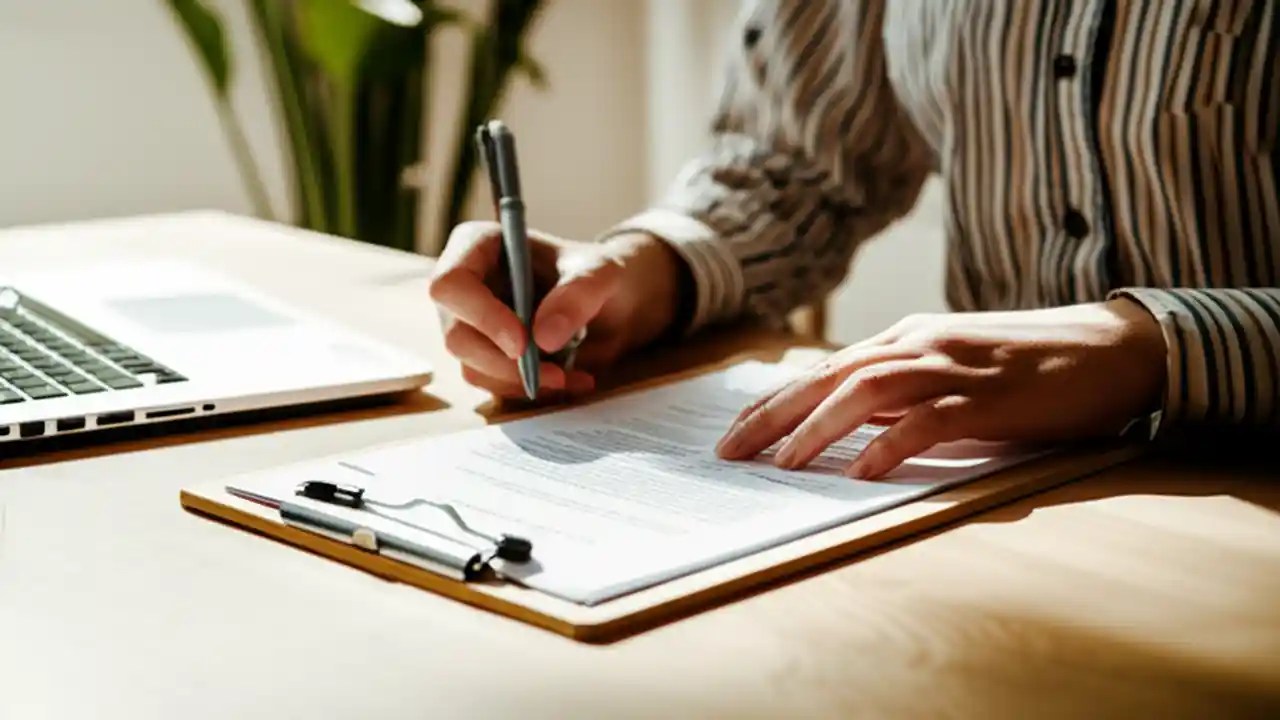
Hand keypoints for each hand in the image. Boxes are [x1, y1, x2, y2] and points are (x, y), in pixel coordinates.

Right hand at [429, 222, 681, 397]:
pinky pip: (493, 384)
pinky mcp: (485, 355)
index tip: (523, 342)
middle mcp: (465, 286)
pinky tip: (567, 380)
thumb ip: (577, 295)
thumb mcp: (601, 274)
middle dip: (505, 363)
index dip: (481, 316)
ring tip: (570, 377)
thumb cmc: (598, 274)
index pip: (451, 284)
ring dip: (522, 382)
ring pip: (472, 367)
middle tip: (554, 373)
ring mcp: (471, 324)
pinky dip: (530, 389)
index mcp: (478, 246)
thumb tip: (541, 338)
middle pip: (457, 336)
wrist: (612, 304)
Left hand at [716, 300, 1166, 477]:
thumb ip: (900, 387)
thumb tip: (843, 414)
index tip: (732, 436)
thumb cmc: (1026, 365)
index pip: (823, 371)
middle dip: (773, 416)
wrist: (1111, 348)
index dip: (772, 403)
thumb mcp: (949, 367)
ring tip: (782, 466)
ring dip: (818, 429)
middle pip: (830, 377)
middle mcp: (919, 345)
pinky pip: (930, 421)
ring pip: (868, 392)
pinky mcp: (991, 398)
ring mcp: (955, 369)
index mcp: (906, 340)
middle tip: (730, 453)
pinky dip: (892, 445)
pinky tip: (863, 472)